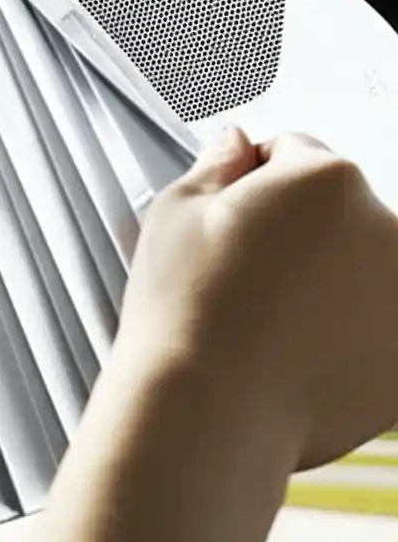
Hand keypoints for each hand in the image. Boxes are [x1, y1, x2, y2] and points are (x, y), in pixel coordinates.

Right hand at [121, 127, 397, 468]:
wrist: (208, 409)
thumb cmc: (185, 307)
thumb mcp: (176, 212)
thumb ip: (216, 164)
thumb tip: (237, 143)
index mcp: (328, 179)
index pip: (292, 153)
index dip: (247, 184)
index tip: (223, 224)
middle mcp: (388, 229)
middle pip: (335, 213)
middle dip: (297, 233)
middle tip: (240, 278)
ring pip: (358, 271)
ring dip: (326, 284)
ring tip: (265, 323)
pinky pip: (372, 329)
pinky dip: (343, 337)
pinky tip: (290, 354)